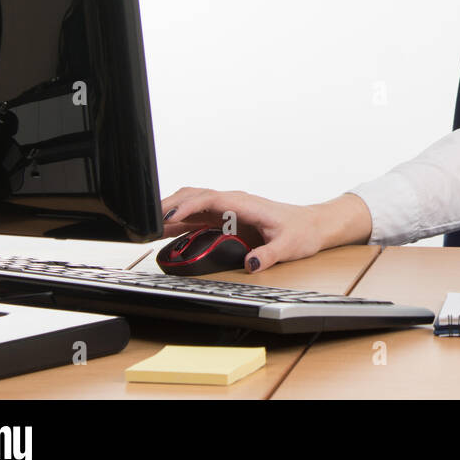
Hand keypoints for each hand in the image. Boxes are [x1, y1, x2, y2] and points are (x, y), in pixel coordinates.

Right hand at [160, 189, 370, 272]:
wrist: (313, 225)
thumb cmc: (303, 231)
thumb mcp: (289, 246)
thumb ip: (270, 255)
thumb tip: (252, 264)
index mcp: (246, 204)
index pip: (211, 199)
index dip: (189, 206)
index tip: (170, 216)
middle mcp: (234, 203)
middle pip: (195, 196)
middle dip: (170, 204)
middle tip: (146, 219)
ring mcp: (229, 210)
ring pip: (193, 203)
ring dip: (171, 210)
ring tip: (147, 225)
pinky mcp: (227, 219)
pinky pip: (198, 214)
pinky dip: (179, 219)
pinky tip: (165, 228)